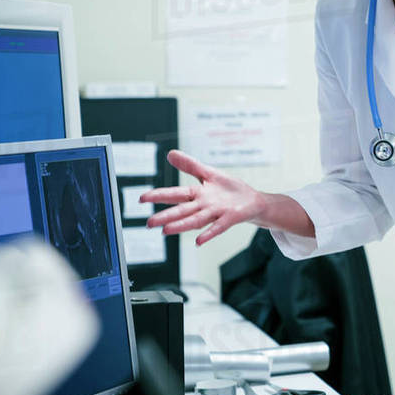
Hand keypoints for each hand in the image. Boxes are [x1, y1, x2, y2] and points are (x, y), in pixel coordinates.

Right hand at [140, 150, 264, 245]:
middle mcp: (204, 205)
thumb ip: (190, 165)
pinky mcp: (230, 218)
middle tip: (148, 223)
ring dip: (181, 225)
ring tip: (165, 231)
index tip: (141, 198)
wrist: (252, 201)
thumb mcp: (209, 173)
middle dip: (166, 216)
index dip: (159, 196)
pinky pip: (218, 227)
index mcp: (198, 194)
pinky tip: (199, 241)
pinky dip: (209, 233)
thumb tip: (170, 153)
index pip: (175, 194)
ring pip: (196, 220)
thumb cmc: (229, 189)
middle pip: (182, 210)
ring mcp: (216, 213)